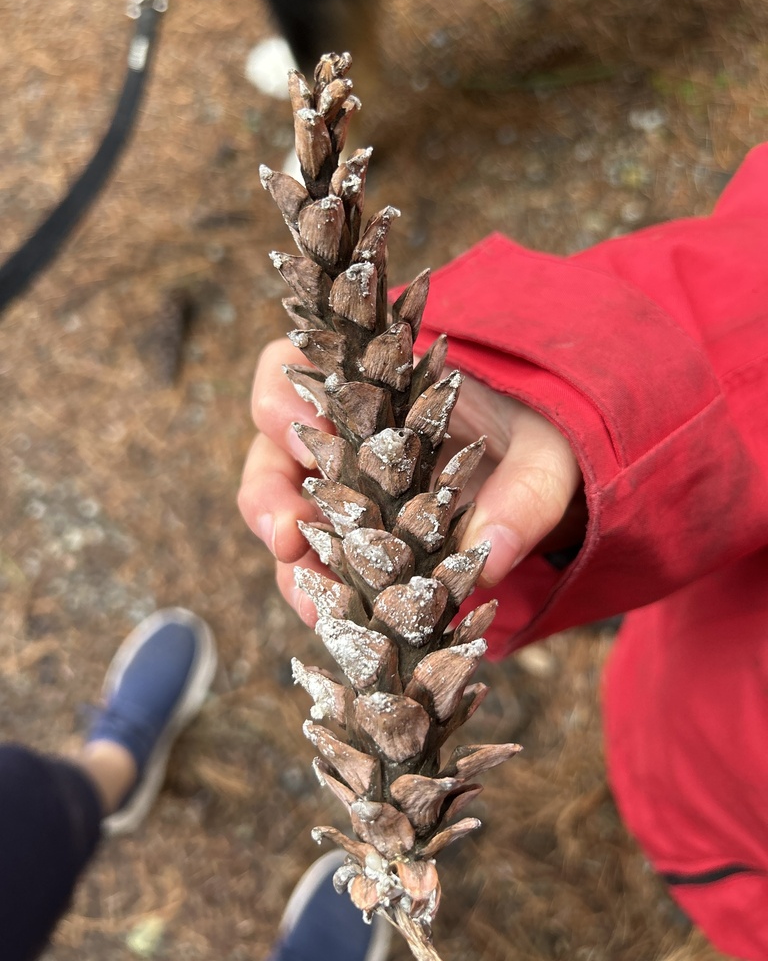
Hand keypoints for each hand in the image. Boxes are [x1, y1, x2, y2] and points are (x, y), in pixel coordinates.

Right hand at [238, 338, 584, 623]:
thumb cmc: (540, 436)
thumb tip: (489, 557)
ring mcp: (347, 483)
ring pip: (288, 510)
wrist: (545, 470)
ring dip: (291, 556)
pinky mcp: (357, 533)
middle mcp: (348, 431)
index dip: (287, 397)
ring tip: (312, 601)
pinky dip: (319, 587)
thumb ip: (529, 491)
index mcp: (384, 382)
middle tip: (288, 537)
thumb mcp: (549, 450)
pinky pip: (319, 557)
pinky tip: (332, 617)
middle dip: (271, 495)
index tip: (309, 440)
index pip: (306, 367)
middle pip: (275, 446)